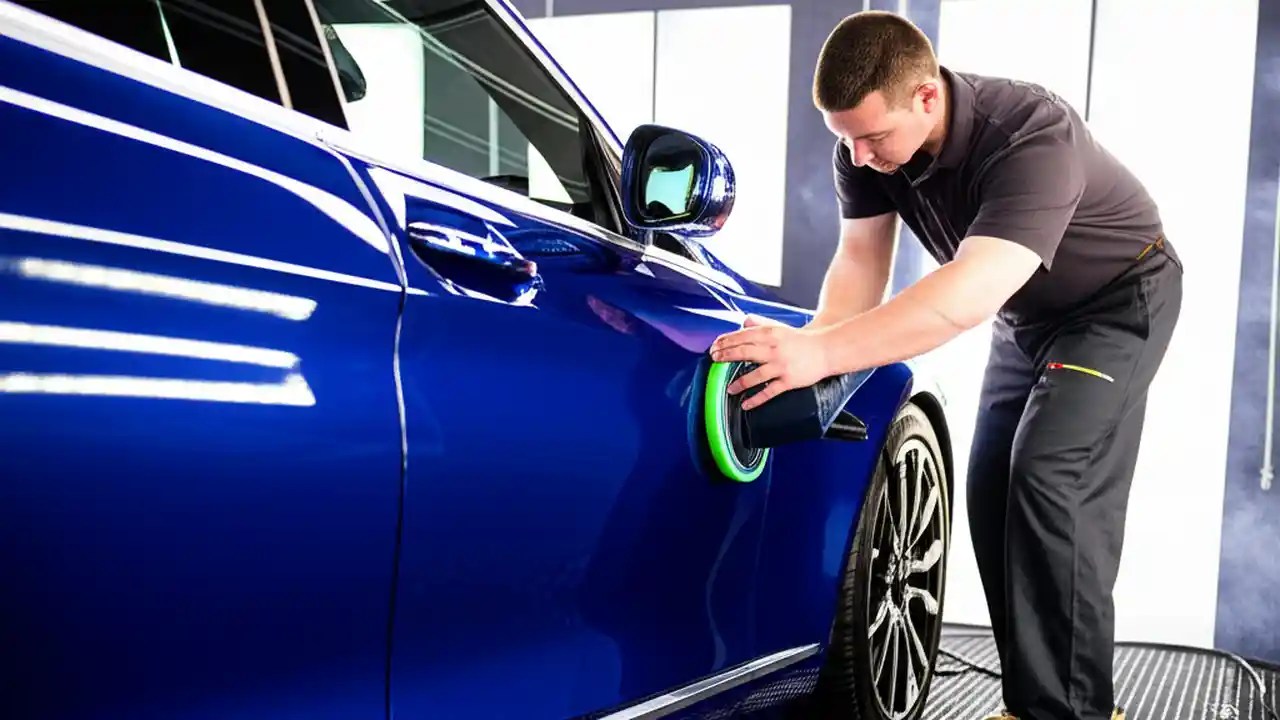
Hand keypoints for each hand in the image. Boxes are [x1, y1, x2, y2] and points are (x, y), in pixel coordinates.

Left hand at [708, 314, 831, 410]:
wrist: (826, 350)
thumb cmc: (800, 340)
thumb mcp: (779, 328)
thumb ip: (761, 324)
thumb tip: (743, 322)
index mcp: (770, 334)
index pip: (742, 336)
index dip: (726, 342)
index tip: (714, 347)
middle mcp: (774, 349)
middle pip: (744, 352)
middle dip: (726, 357)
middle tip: (714, 360)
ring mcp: (781, 366)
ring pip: (754, 375)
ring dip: (739, 383)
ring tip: (728, 388)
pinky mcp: (788, 381)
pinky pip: (769, 392)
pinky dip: (756, 399)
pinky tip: (745, 404)